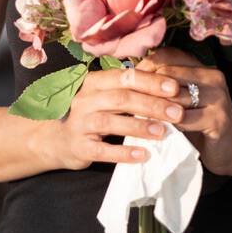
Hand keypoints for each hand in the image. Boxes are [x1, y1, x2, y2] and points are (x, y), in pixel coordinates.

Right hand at [48, 63, 185, 170]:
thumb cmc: (87, 113)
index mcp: (93, 82)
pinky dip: (124, 154)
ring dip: (139, 127)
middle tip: (177, 113)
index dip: (150, 82)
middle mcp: (84, 100)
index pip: (124, 77)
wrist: (54, 139)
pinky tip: (143, 155)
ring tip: (163, 132)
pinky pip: (103, 151)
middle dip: (152, 104)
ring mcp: (79, 124)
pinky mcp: (79, 147)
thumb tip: (165, 86)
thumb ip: (126, 89)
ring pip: (111, 122)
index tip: (174, 88)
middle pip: (122, 98)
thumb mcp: (102, 95)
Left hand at [135, 46, 231, 179]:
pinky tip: (153, 128)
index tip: (127, 80)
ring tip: (133, 113)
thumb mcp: (182, 101)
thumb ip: (164, 88)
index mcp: (202, 68)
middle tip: (125, 98)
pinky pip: (183, 118)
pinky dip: (165, 123)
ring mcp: (217, 97)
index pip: (168, 55)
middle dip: (144, 86)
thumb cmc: (200, 124)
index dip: (145, 66)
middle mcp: (212, 76)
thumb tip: (129, 78)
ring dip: (152, 105)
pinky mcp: (218, 119)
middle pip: (168, 73)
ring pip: (174, 95)